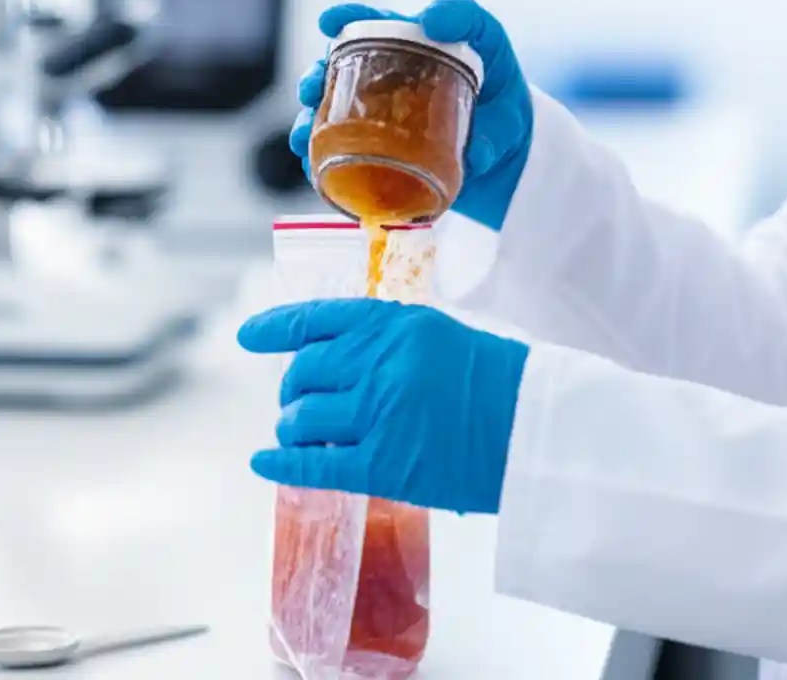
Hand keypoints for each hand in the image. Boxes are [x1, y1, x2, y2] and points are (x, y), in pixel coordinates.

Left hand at [238, 299, 528, 513]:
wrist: (538, 428)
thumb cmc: (497, 382)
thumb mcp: (437, 336)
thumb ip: (384, 340)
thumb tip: (329, 359)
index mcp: (392, 324)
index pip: (315, 320)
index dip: (274, 329)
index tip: (248, 337)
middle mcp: (377, 363)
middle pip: (302, 374)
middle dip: (292, 390)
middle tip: (300, 405)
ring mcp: (377, 415)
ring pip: (300, 419)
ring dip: (293, 428)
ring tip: (302, 436)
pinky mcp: (382, 465)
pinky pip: (311, 464)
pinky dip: (281, 464)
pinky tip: (264, 464)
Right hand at [289, 0, 532, 230]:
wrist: (508, 146)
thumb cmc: (498, 88)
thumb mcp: (493, 50)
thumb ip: (484, 68)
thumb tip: (474, 141)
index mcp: (403, 45)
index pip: (367, 24)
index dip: (345, 18)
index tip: (330, 20)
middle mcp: (381, 81)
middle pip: (333, 71)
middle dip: (314, 77)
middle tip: (311, 86)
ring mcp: (377, 120)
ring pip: (327, 115)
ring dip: (308, 123)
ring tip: (302, 135)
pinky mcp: (381, 158)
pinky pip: (342, 159)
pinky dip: (322, 164)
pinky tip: (311, 169)